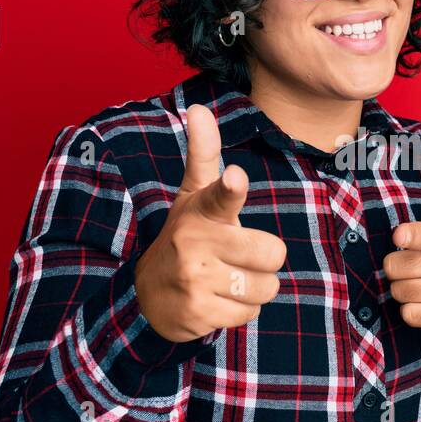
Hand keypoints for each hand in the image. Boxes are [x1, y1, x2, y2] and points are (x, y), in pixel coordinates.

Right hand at [134, 103, 287, 342]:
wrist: (148, 295)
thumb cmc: (186, 236)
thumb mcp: (193, 195)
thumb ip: (204, 154)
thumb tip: (198, 107)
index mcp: (201, 211)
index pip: (220, 195)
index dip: (230, 187)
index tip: (236, 178)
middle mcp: (196, 243)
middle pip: (272, 254)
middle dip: (264, 261)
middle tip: (238, 258)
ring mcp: (195, 280)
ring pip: (265, 288)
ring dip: (254, 289)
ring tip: (225, 280)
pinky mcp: (199, 313)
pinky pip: (249, 314)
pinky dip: (240, 311)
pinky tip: (217, 301)